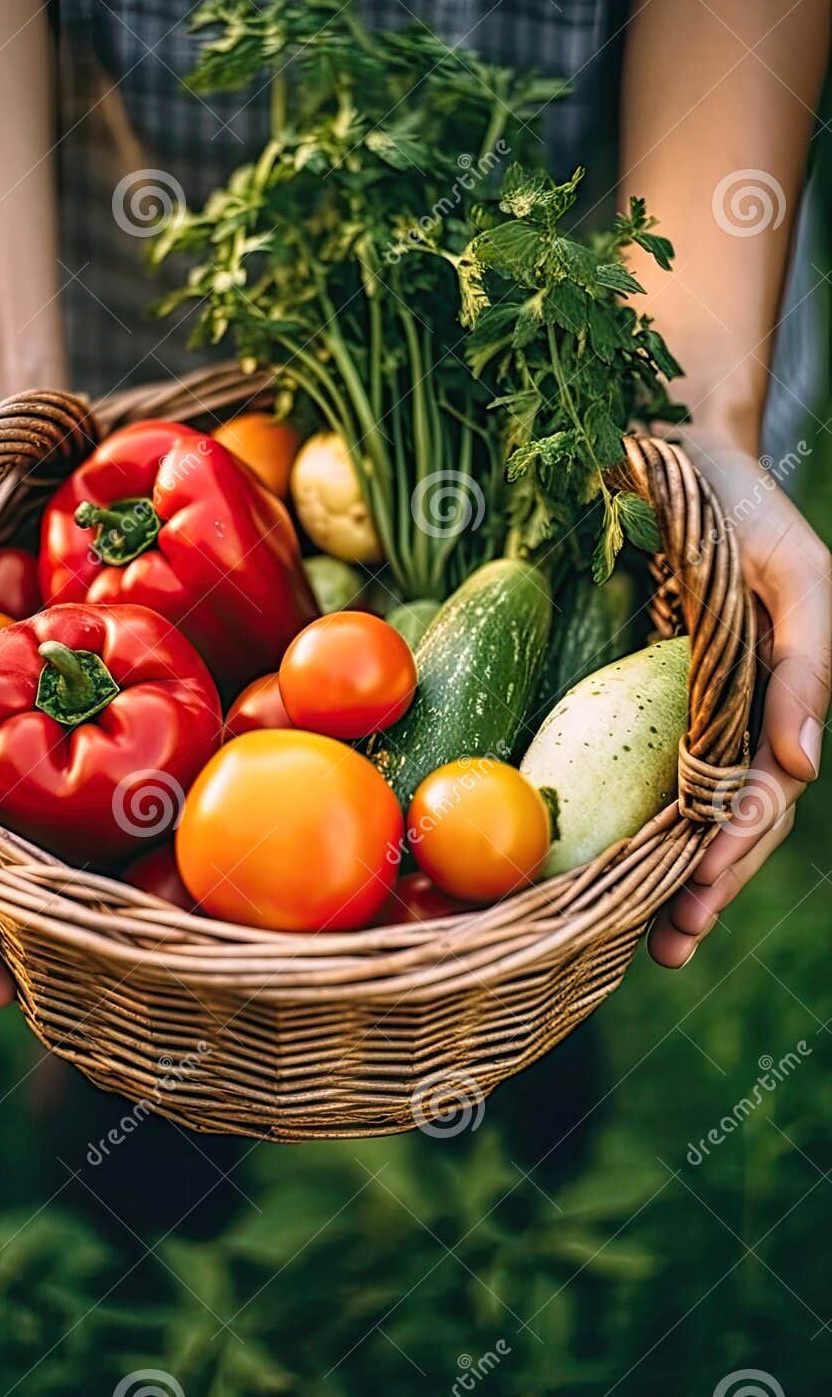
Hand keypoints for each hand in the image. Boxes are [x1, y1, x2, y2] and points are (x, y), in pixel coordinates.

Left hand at [648, 431, 829, 966]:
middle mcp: (729, 719)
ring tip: (632, 942)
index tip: (698, 893)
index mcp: (776, 704)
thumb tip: (804, 765)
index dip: (735, 851)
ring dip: (657, 879)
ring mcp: (676, 712)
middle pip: (718, 826)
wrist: (672, 447)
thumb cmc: (745, 512)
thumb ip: (809, 665)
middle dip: (698, 891)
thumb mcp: (799, 575)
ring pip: (671, 812)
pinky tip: (586, 865)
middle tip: (665, 949)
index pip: (762, 800)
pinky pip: (621, 765)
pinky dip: (613, 820)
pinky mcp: (624, 691)